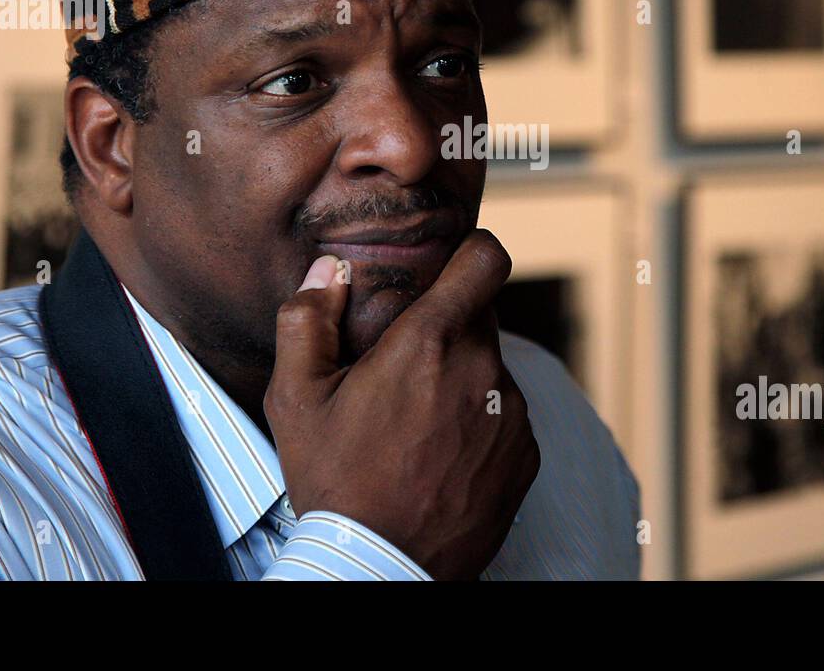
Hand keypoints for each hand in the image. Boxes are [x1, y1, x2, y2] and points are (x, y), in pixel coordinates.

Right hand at [264, 229, 540, 579]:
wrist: (381, 569)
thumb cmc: (336, 483)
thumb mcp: (297, 399)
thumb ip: (308, 319)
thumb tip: (327, 271)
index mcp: (429, 341)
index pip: (486, 259)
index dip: (471, 253)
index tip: (452, 266)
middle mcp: (482, 369)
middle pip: (480, 317)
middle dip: (447, 328)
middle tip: (404, 366)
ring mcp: (510, 414)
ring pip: (491, 369)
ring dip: (461, 379)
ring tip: (415, 425)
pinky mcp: (526, 455)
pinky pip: (505, 416)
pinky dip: (479, 423)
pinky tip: (439, 457)